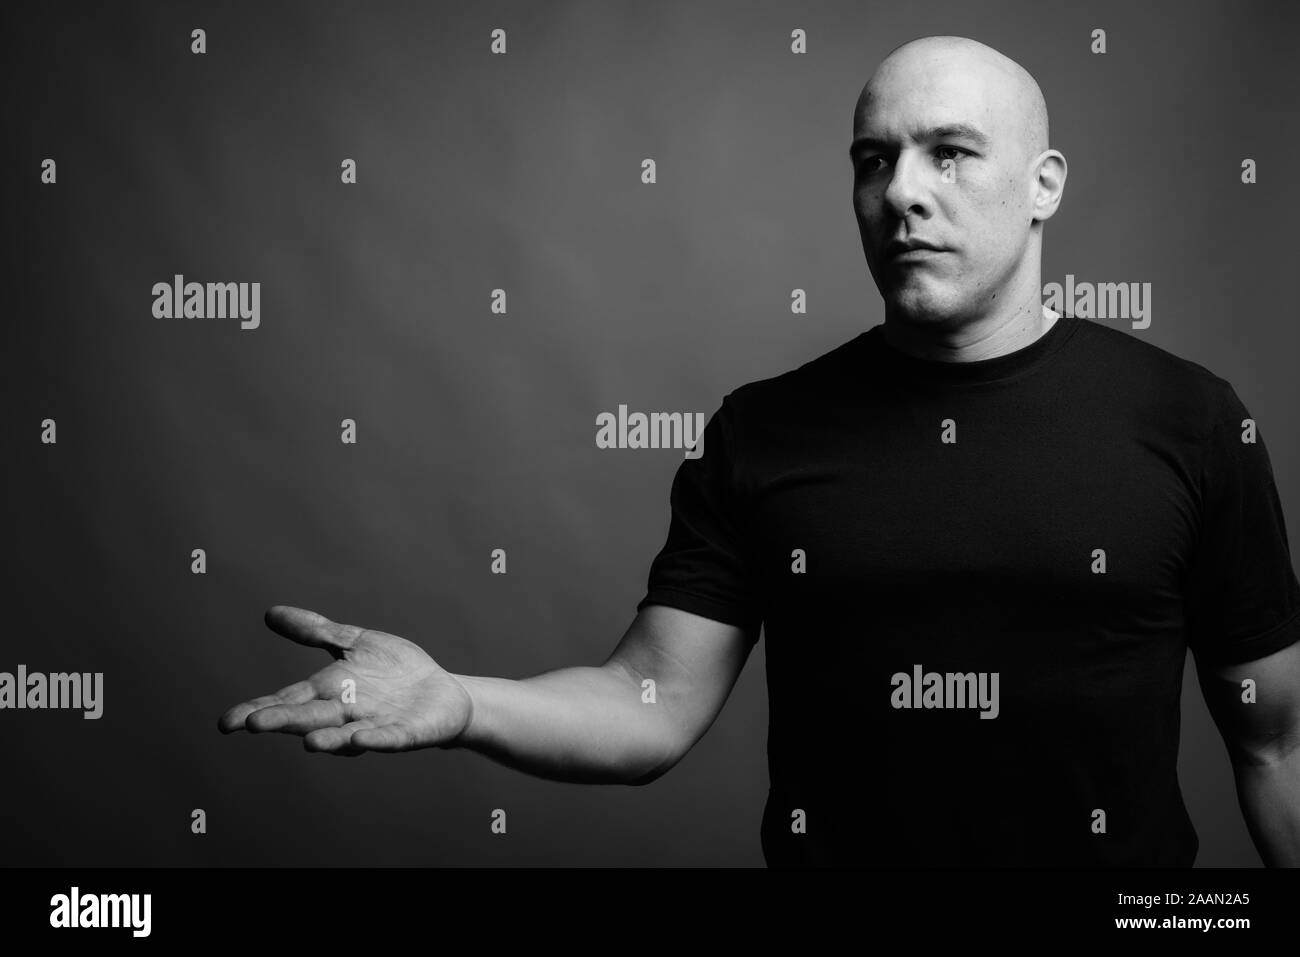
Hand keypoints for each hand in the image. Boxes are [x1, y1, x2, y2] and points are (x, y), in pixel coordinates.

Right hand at [217, 606, 473, 755]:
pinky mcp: (405, 733)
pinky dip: (375, 740)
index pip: (288, 700)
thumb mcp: (355, 643)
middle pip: (310, 717)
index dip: (259, 709)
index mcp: (330, 691)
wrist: (442, 692)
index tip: (226, 723)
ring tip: (306, 742)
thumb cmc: (395, 672)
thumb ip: (316, 632)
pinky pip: (388, 739)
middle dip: (283, 720)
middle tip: (253, 724)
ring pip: (344, 735)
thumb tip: (270, 613)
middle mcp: (346, 712)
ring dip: (327, 739)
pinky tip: (360, 740)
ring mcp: (375, 725)